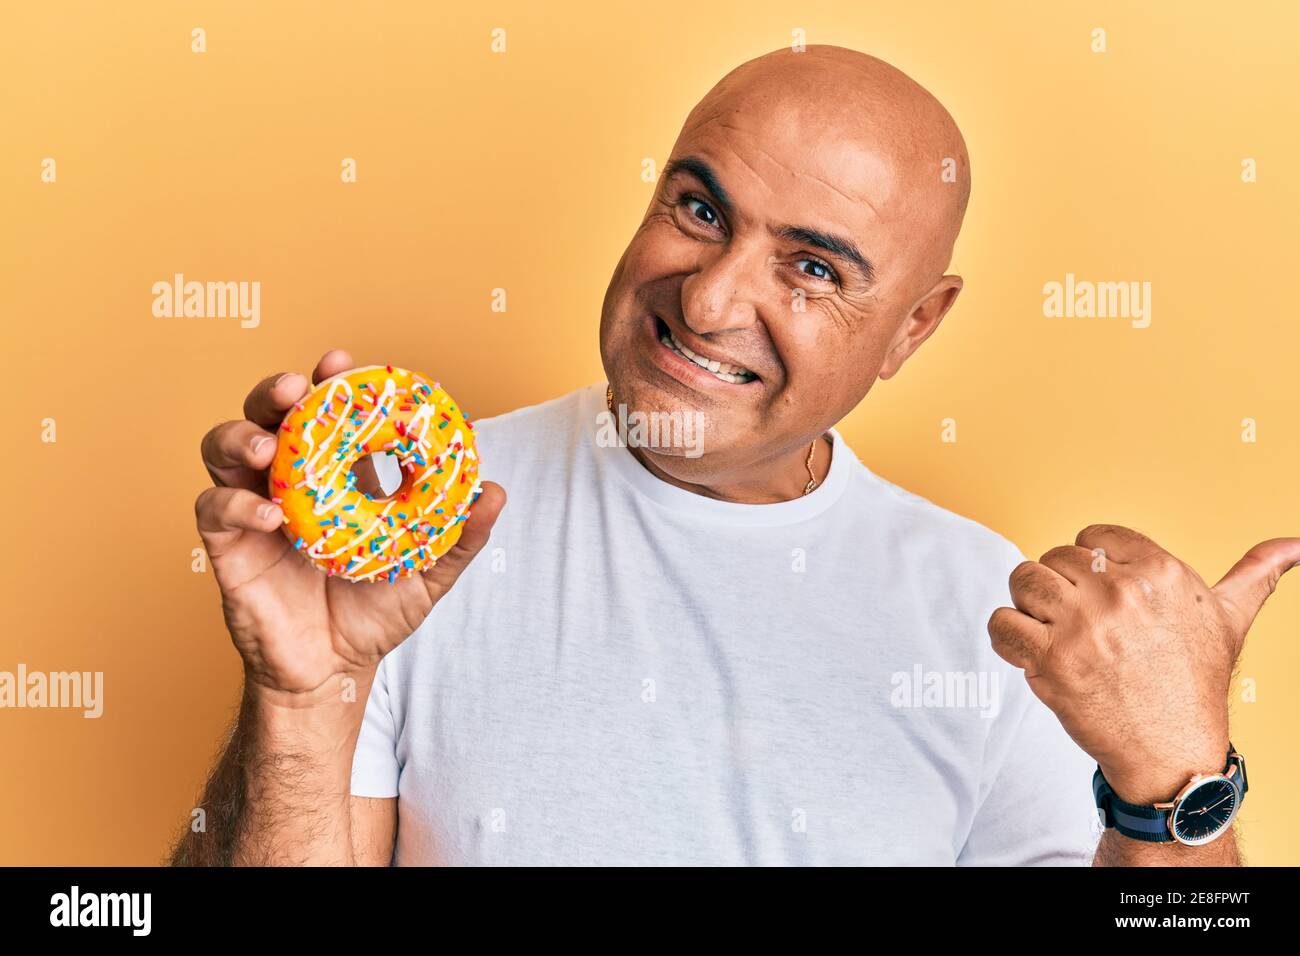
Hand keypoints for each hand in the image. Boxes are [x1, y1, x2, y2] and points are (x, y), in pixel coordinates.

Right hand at [196, 349, 506, 703]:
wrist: (335, 670)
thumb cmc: (375, 612)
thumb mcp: (427, 572)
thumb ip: (459, 535)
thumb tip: (496, 492)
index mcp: (335, 474)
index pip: (327, 413)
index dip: (330, 383)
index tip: (341, 363)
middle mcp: (289, 480)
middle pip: (268, 414)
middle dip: (275, 392)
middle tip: (295, 389)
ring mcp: (252, 507)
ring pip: (224, 447)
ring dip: (240, 436)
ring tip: (266, 448)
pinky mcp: (226, 544)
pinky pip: (213, 509)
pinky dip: (235, 504)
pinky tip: (268, 517)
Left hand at [989, 524, 1298, 803]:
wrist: (1172, 751)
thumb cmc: (1195, 683)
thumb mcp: (1231, 619)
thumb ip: (1255, 573)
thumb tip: (1294, 544)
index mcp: (1159, 571)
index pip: (1092, 535)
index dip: (1090, 564)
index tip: (1103, 596)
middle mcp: (1120, 592)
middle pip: (1054, 558)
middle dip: (1060, 588)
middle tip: (1080, 624)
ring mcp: (1082, 625)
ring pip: (1024, 581)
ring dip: (1029, 606)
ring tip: (1051, 631)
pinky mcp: (1050, 659)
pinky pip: (1001, 622)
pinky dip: (1007, 635)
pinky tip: (1030, 650)